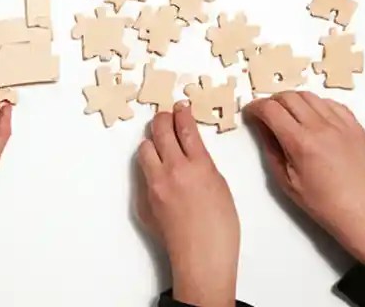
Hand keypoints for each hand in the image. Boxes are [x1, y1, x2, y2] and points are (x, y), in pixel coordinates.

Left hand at [137, 103, 238, 306]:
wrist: (202, 258)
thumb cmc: (221, 228)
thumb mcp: (221, 186)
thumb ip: (203, 165)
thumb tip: (191, 152)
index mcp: (198, 166)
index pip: (185, 128)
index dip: (181, 113)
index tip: (180, 107)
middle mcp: (173, 171)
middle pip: (159, 131)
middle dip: (162, 119)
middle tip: (166, 117)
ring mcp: (155, 185)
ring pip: (145, 148)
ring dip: (152, 142)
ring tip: (161, 144)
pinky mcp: (144, 200)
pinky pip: (143, 174)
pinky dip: (150, 167)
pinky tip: (161, 174)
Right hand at [245, 93, 364, 264]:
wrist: (360, 211)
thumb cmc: (321, 203)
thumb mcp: (286, 181)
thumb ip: (271, 148)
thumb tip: (261, 125)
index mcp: (301, 142)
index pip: (271, 110)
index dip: (255, 107)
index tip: (251, 113)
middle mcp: (322, 127)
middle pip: (289, 97)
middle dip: (272, 102)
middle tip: (267, 115)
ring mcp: (342, 124)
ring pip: (310, 96)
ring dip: (294, 101)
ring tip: (290, 116)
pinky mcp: (356, 126)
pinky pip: (333, 104)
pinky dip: (318, 106)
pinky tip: (314, 119)